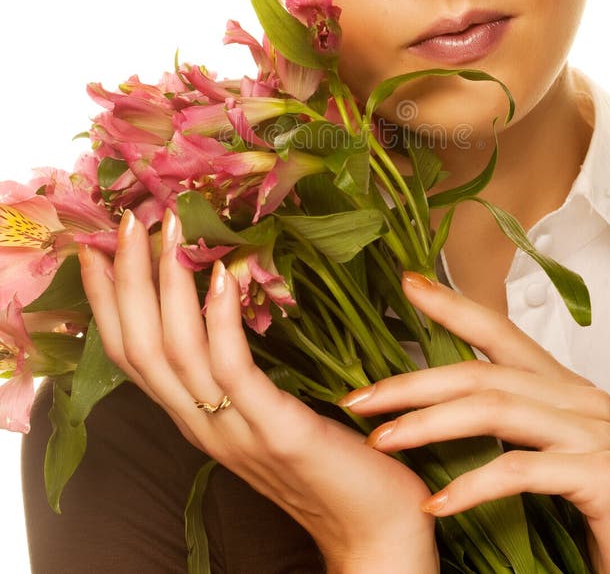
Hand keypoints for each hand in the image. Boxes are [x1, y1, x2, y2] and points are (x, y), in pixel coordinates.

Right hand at [79, 211, 438, 573]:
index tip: (95, 248)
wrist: (372, 531)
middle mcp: (200, 426)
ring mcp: (234, 432)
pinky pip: (235, 372)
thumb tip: (224, 301)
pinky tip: (218, 276)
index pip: (130, 355)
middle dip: (127, 280)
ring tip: (168, 231)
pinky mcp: (276, 432)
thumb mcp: (266, 411)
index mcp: (194, 418)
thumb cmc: (324, 461)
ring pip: (177, 354)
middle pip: (141, 348)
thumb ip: (236, 371)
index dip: (107, 301)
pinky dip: (220, 321)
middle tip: (128, 221)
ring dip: (167, 286)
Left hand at [339, 272, 609, 573]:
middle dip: (411, 384)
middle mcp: (580, 396)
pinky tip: (435, 503)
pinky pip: (519, 470)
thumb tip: (436, 405)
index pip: (498, 331)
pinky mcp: (601, 476)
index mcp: (562, 386)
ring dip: (426, 426)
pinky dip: (470, 485)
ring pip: (493, 410)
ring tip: (381, 443)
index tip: (405, 283)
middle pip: (480, 372)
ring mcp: (593, 432)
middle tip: (358, 400)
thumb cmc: (594, 513)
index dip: (451, 304)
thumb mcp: (545, 453)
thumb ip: (505, 423)